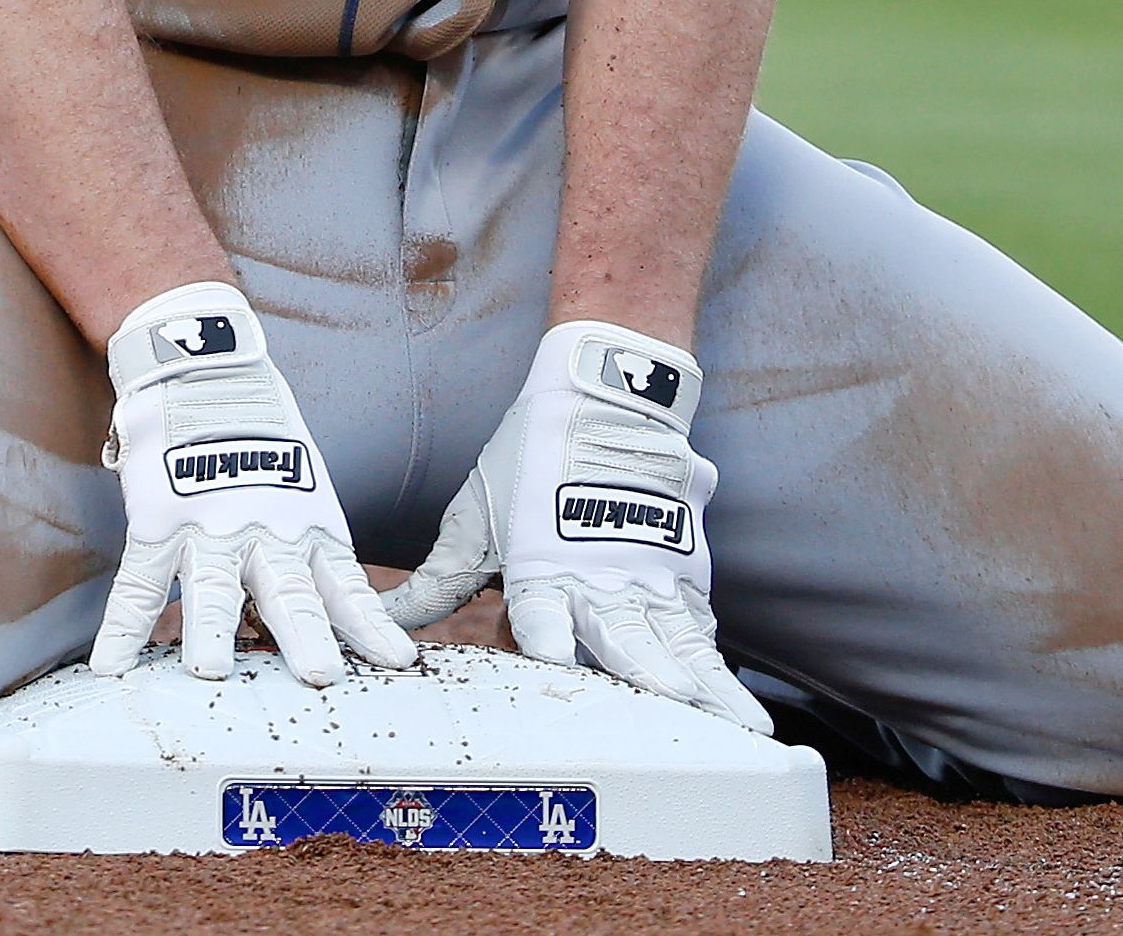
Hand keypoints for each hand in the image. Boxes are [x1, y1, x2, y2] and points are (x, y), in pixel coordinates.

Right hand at [88, 280, 416, 687]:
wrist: (209, 366)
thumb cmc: (261, 432)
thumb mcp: (303, 482)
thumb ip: (304, 541)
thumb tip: (310, 609)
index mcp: (310, 525)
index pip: (347, 587)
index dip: (372, 627)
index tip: (399, 664)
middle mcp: (267, 532)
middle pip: (290, 594)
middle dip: (307, 638)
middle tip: (323, 677)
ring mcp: (210, 528)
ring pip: (213, 588)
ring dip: (211, 631)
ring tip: (210, 671)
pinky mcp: (159, 520)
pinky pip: (140, 582)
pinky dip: (123, 626)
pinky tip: (110, 664)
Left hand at [382, 320, 769, 729]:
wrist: (602, 394)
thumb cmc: (531, 458)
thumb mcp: (477, 516)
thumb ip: (438, 582)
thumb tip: (383, 620)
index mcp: (541, 564)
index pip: (543, 610)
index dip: (547, 636)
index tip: (552, 659)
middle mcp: (599, 577)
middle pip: (625, 632)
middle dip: (646, 667)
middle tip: (672, 701)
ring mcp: (648, 574)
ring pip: (678, 641)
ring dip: (705, 685)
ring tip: (738, 728)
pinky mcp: (681, 569)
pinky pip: (698, 628)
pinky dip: (716, 666)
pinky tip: (739, 706)